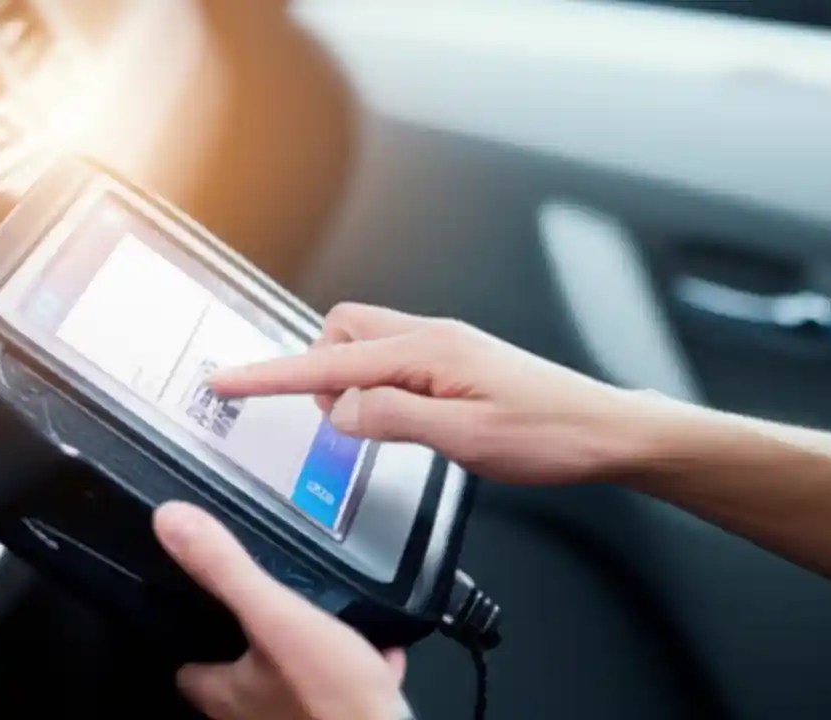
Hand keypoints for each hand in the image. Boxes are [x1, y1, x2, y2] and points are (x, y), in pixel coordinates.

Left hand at [153, 502, 410, 719]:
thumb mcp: (276, 617)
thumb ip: (227, 570)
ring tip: (322, 621)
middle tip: (269, 607)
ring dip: (307, 656)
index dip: (192, 643)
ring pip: (293, 683)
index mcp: (230, 691)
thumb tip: (171, 520)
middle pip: (242, 677)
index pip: (190, 670)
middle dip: (255, 645)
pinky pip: (344, 692)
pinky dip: (355, 670)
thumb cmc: (327, 693)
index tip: (201, 610)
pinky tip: (376, 649)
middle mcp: (255, 714)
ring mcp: (299, 719)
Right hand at [210, 303, 641, 485]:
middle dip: (319, 371)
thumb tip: (341, 410)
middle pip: (342, 333)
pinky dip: (379, 390)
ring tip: (378, 430)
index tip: (228, 381)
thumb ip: (394, 420)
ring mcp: (446, 348)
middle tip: (339, 424)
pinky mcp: (456, 363)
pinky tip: (402, 423)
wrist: (602, 431)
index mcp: (429, 352)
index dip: (273, 376)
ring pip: (367, 348)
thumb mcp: (465, 440)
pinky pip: (394, 364)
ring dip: (352, 385)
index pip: (332, 363)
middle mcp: (433, 338)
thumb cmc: (549, 434)